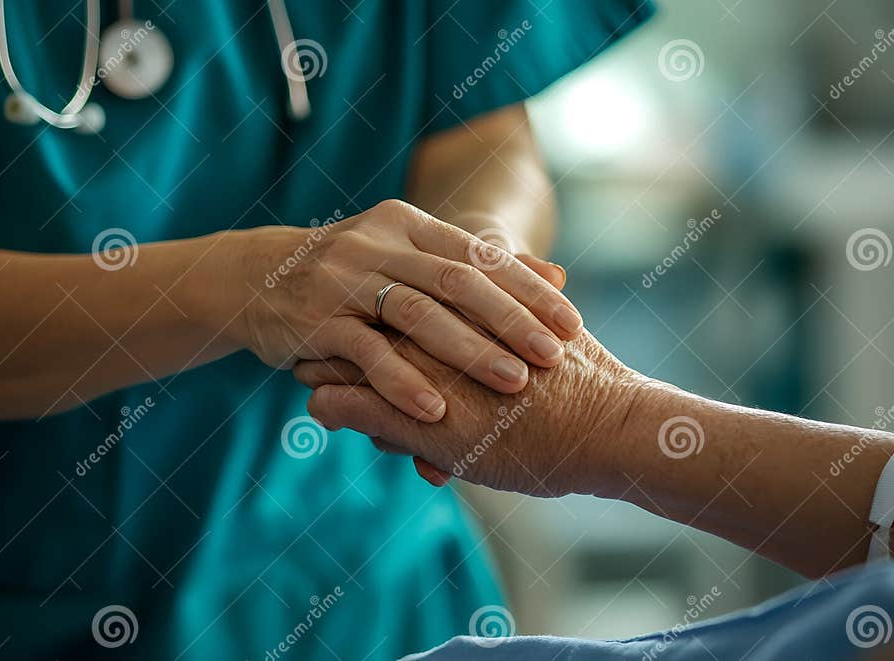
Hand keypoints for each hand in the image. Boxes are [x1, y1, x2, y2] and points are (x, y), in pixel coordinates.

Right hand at [236, 200, 582, 421]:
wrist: (254, 280)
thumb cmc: (348, 276)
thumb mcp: (407, 257)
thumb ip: (476, 266)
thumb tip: (559, 275)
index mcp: (407, 224)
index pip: (479, 255)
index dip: (528, 289)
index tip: (571, 323)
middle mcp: (378, 244)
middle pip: (457, 281)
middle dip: (511, 320)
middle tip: (554, 356)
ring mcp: (344, 280)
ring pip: (417, 315)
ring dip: (469, 351)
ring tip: (514, 383)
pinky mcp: (315, 321)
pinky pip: (366, 354)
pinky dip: (402, 383)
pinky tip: (437, 411)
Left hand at [295, 320, 647, 496]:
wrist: (604, 429)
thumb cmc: (585, 381)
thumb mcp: (553, 325)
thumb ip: (537, 296)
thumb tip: (550, 274)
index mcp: (465, 308)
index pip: (406, 292)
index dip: (379, 294)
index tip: (352, 298)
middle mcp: (438, 334)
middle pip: (372, 321)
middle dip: (340, 326)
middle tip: (309, 332)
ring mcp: (425, 376)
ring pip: (356, 363)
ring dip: (325, 365)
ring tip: (301, 370)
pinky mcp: (419, 423)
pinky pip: (358, 408)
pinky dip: (333, 406)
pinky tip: (316, 408)